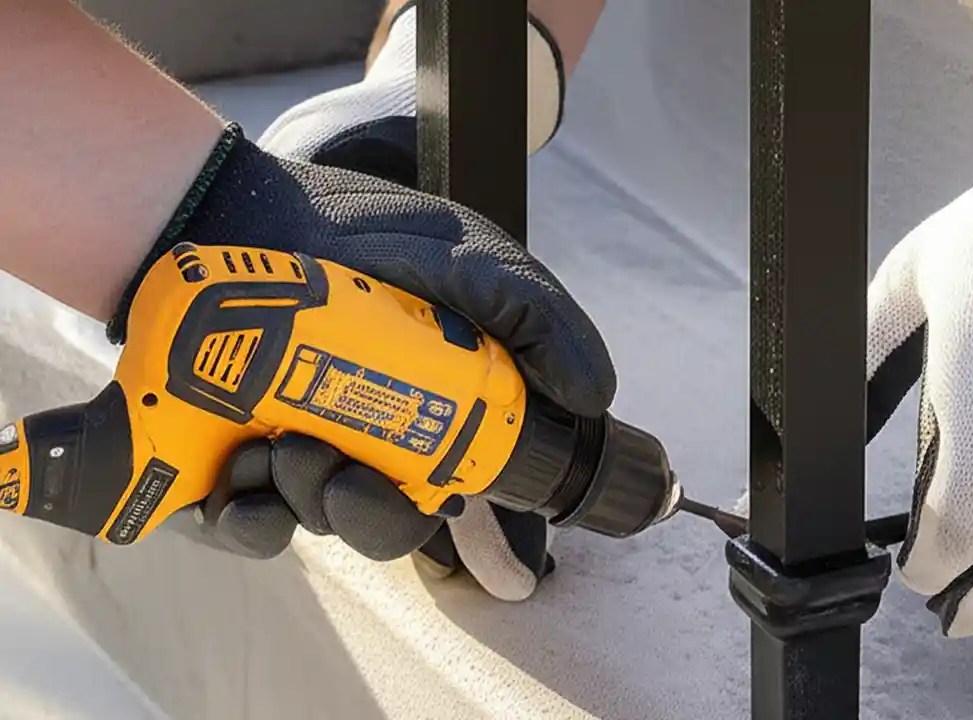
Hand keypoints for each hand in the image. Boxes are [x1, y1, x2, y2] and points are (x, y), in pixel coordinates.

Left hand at [133, 124, 611, 573]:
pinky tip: (241, 477)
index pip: (447, 485)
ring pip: (311, 521)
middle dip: (364, 511)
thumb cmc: (355, 231)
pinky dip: (244, 516)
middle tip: (338, 465)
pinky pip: (238, 521)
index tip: (438, 490)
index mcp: (424, 409)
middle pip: (379, 522)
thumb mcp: (467, 257)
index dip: (446, 499)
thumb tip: (593, 394)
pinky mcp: (217, 455)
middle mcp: (358, 438)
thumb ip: (537, 316)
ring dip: (304, 498)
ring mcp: (287, 448)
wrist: (232, 205)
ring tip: (280, 443)